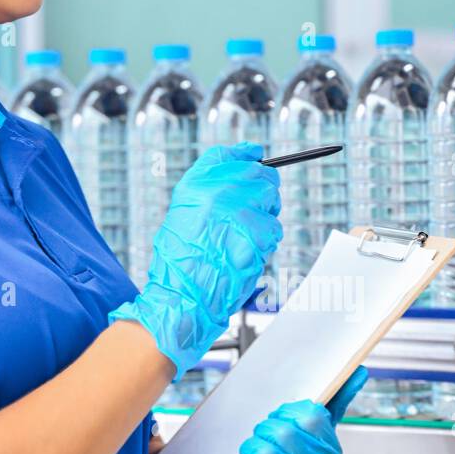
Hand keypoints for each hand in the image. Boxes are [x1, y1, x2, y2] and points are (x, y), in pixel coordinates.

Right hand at [110, 143, 280, 378]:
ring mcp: (238, 209)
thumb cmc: (180, 267)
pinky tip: (248, 254)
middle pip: (258, 174)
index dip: (245, 154)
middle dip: (264, 191)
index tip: (256, 155)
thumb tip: (240, 182)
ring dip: (265, 220)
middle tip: (258, 212)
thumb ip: (208, 197)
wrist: (181, 298)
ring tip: (244, 242)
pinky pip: (274, 229)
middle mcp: (216, 191)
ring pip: (271, 201)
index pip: (226, 155)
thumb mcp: (181, 219)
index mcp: (194, 186)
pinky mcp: (256, 231)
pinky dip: (267, 243)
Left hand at [218, 366, 368, 453]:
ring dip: (252, 447)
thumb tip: (358, 372)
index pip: (311, 418)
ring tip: (254, 452)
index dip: (289, 412)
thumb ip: (336, 401)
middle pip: (284, 433)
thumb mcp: (315, 433)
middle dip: (266, 428)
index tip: (281, 417)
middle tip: (263, 434)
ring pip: (265, 453)